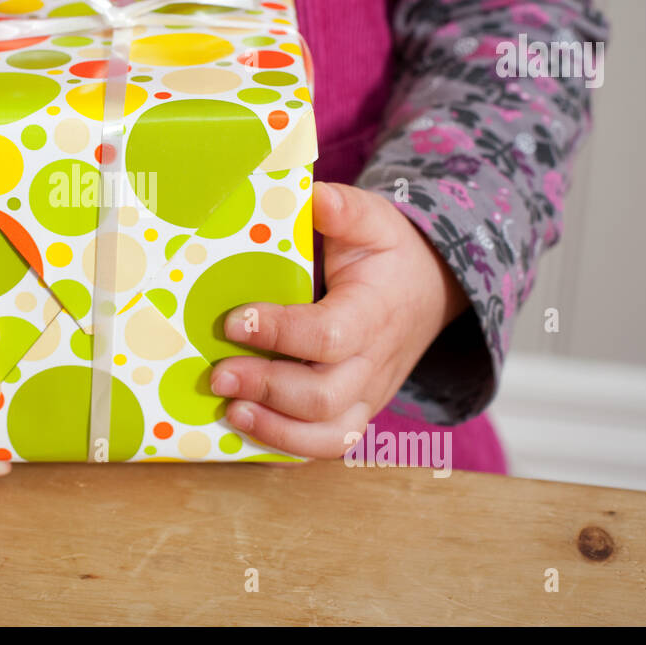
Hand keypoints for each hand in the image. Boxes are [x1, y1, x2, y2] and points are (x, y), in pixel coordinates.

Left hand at [208, 182, 468, 459]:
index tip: (235, 321)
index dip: (281, 333)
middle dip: (267, 389)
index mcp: (375, 313)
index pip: (329, 335)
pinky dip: (285, 446)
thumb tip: (314, 198)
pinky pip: (325, 445)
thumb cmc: (387, 254)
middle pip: (324, 396)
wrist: (427, 292)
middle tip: (217, 374)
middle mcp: (373, 363)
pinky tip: (244, 428)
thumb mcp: (373, 220)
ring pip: (328, 435)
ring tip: (229, 411)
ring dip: (275, 430)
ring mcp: (366, 395)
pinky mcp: (354, 413)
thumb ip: (345, 210)